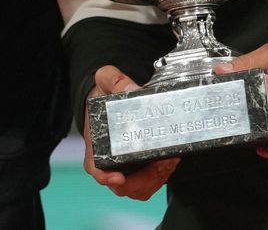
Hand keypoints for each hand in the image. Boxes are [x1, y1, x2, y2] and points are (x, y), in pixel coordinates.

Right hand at [82, 65, 179, 199]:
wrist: (112, 99)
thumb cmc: (104, 97)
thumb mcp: (105, 81)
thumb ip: (114, 80)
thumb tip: (132, 89)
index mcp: (96, 145)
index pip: (96, 168)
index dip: (106, 176)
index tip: (118, 176)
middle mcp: (110, 161)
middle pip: (124, 185)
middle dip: (145, 178)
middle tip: (161, 162)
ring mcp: (126, 168)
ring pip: (140, 187)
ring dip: (157, 178)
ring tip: (169, 160)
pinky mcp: (141, 169)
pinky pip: (151, 182)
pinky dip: (163, 176)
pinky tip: (171, 159)